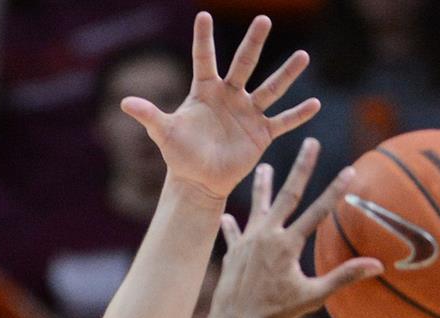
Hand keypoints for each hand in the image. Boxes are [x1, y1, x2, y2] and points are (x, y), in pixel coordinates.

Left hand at [122, 13, 320, 201]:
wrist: (199, 180)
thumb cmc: (180, 154)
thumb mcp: (164, 133)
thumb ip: (149, 115)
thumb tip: (124, 102)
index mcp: (205, 91)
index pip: (204, 59)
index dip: (203, 39)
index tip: (202, 16)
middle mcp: (230, 95)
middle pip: (244, 64)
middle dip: (254, 43)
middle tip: (264, 18)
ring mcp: (248, 113)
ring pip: (271, 89)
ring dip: (286, 74)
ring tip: (303, 55)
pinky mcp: (261, 134)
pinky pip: (282, 122)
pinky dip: (297, 115)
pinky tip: (315, 105)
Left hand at [211, 146, 383, 317]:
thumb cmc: (275, 314)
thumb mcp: (313, 296)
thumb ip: (344, 277)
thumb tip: (377, 266)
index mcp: (288, 244)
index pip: (318, 211)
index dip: (336, 191)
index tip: (350, 170)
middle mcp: (267, 236)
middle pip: (288, 194)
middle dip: (301, 167)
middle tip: (310, 142)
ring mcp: (247, 242)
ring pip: (257, 207)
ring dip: (262, 186)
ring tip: (263, 168)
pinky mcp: (232, 252)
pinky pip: (233, 234)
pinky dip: (232, 226)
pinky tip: (229, 217)